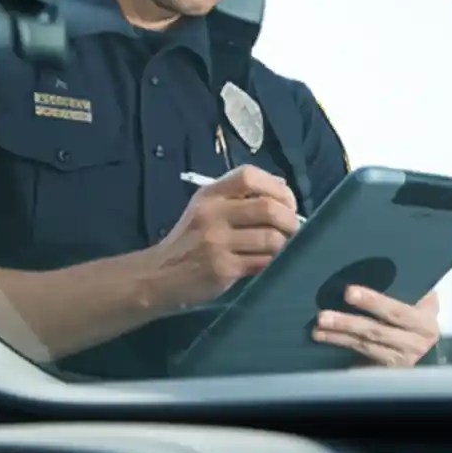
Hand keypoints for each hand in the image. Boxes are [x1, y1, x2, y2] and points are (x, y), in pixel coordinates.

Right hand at [145, 165, 299, 310]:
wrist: (158, 276)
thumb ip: (238, 197)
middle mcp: (212, 214)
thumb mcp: (205, 209)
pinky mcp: (223, 269)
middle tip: (293, 230)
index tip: (287, 203)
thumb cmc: (190, 241)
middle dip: (290, 219)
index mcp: (210, 194)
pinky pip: (263, 262)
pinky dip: (275, 262)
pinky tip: (271, 263)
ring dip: (286, 244)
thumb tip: (283, 188)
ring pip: (270, 238)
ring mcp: (217, 242)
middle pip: (267, 208)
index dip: (277, 187)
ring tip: (284, 248)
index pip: (249, 176)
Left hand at [313, 287, 439, 366]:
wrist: (423, 340)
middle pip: (377, 332)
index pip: (396, 311)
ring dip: (338, 336)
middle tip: (323, 315)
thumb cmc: (416, 309)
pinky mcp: (387, 370)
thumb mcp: (420, 298)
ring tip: (318, 327)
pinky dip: (340, 347)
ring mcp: (401, 359)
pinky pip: (360, 358)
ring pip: (365, 345)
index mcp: (425, 321)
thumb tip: (376, 259)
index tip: (349, 292)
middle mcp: (416, 343)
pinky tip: (324, 339)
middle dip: (348, 323)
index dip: (373, 302)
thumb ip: (406, 285)